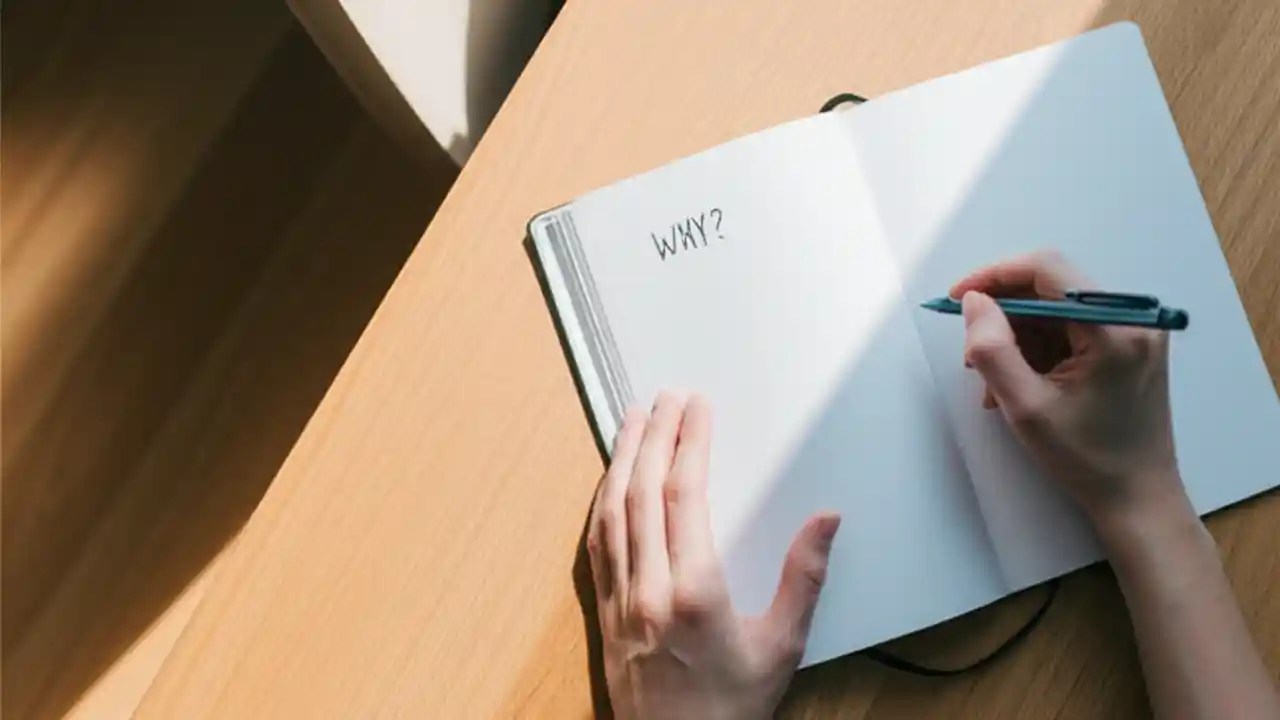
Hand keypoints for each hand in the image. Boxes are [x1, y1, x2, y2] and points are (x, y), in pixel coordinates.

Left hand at [588, 393, 840, 719]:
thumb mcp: (783, 647)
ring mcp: (619, 600)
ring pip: (611, 513)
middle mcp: (648, 589)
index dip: (689, 443)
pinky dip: (601, 503)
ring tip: (632, 420)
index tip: (696, 407)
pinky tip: (608, 482)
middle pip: (641, 492)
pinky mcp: (604, 614)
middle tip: (665, 397)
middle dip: (654, 436)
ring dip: (621, 460)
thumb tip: (826, 521)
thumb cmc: (731, 709)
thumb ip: (805, 578)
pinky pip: (597, 544)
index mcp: (694, 592)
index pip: (684, 496)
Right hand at [950, 251, 1186, 531]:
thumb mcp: (1025, 408)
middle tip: (971, 356)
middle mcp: (1134, 318)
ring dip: (1018, 338)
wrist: (1138, 497)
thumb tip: (973, 301)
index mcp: (1115, 328)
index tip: (957, 299)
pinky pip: (1072, 328)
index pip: (1048, 270)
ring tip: (994, 384)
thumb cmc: (1085, 459)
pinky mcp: (1131, 345)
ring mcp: (1136, 331)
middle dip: (1003, 316)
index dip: (994, 276)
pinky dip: (1040, 349)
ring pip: (1057, 309)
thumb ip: (992, 349)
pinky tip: (1021, 383)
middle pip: (1051, 288)